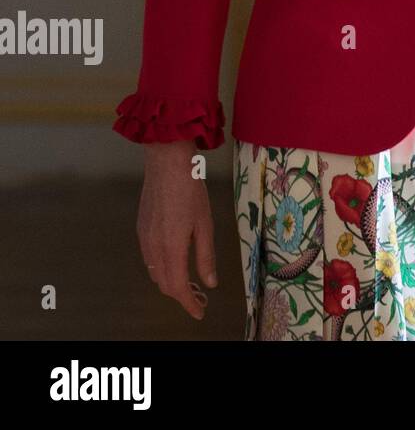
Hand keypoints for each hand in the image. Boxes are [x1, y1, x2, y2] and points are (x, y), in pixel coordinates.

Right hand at [138, 139, 218, 319]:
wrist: (166, 164)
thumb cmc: (191, 190)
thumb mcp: (205, 224)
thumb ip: (206, 255)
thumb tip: (210, 282)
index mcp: (172, 247)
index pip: (178, 287)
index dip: (189, 304)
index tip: (199, 313)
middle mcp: (153, 247)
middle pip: (165, 284)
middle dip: (181, 295)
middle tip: (199, 298)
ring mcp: (144, 239)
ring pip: (155, 272)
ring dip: (171, 282)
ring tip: (189, 283)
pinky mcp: (140, 229)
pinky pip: (150, 259)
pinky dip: (162, 268)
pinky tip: (175, 261)